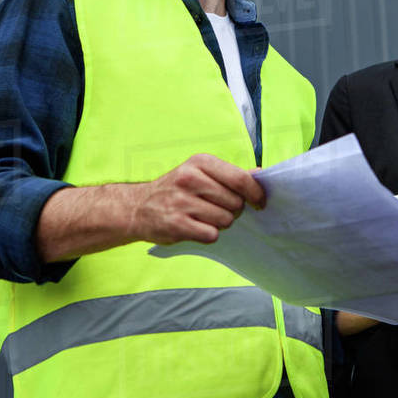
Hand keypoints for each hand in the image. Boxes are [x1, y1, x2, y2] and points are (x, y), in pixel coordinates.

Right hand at [127, 154, 264, 245]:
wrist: (137, 208)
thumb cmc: (176, 190)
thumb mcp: (199, 172)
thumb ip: (230, 174)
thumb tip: (260, 174)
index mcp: (200, 162)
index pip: (240, 179)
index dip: (256, 193)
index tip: (259, 202)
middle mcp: (190, 179)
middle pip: (236, 202)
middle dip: (232, 210)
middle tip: (216, 208)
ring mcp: (182, 202)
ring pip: (225, 220)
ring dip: (219, 223)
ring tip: (202, 217)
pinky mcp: (177, 224)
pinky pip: (211, 234)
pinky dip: (207, 234)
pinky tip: (194, 227)